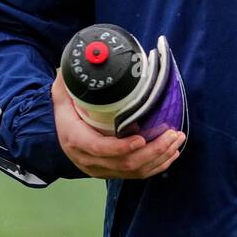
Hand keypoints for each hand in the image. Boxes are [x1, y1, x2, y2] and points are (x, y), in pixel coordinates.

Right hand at [51, 71, 184, 178]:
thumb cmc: (65, 113)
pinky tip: (171, 154)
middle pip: (124, 163)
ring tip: (177, 140)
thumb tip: (79, 61)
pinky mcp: (111, 173)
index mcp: (76, 140)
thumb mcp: (62, 97)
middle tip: (172, 135)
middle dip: (153, 151)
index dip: (121, 147)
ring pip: (134, 171)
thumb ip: (67, 83)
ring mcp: (101, 169)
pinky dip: (156, 166)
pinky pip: (137, 175)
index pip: (99, 148)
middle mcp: (88, 159)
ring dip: (159, 157)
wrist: (59, 136)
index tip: (141, 139)